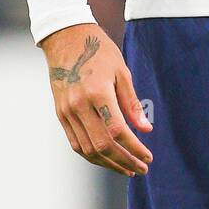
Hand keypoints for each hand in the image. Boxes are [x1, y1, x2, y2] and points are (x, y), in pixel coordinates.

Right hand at [41, 23, 152, 176]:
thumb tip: (146, 130)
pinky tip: (106, 159)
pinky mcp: (60, 114)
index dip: (134, 148)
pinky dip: (91, 155)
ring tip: (126, 169)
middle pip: (102, 145)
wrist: (65, 39)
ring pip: (87, 149)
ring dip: (108, 164)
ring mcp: (67, 112)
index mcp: (97, 93)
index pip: (118, 131)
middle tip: (141, 169)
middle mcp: (79, 106)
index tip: (148, 157)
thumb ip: (132, 103)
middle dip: (124, 161)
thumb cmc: (98, 52)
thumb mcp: (121, 72)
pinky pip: (75, 143)